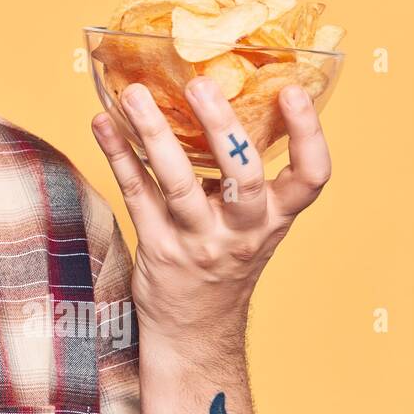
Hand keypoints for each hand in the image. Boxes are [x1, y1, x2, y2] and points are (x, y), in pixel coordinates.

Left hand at [90, 75, 330, 351]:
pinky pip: (136, 194)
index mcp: (275, 218)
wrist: (195, 329)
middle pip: (243, 177)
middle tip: (201, 84)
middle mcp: (242, 231)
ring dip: (154, 133)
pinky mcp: (158, 247)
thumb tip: (223, 99)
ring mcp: (198, 241)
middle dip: (223, 128)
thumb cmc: (223, 259)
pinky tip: (103, 124)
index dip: (308, 135)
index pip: (310, 178)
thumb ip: (243, 176)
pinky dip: (118, 155)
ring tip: (134, 95)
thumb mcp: (251, 223)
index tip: (293, 91)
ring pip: (178, 183)